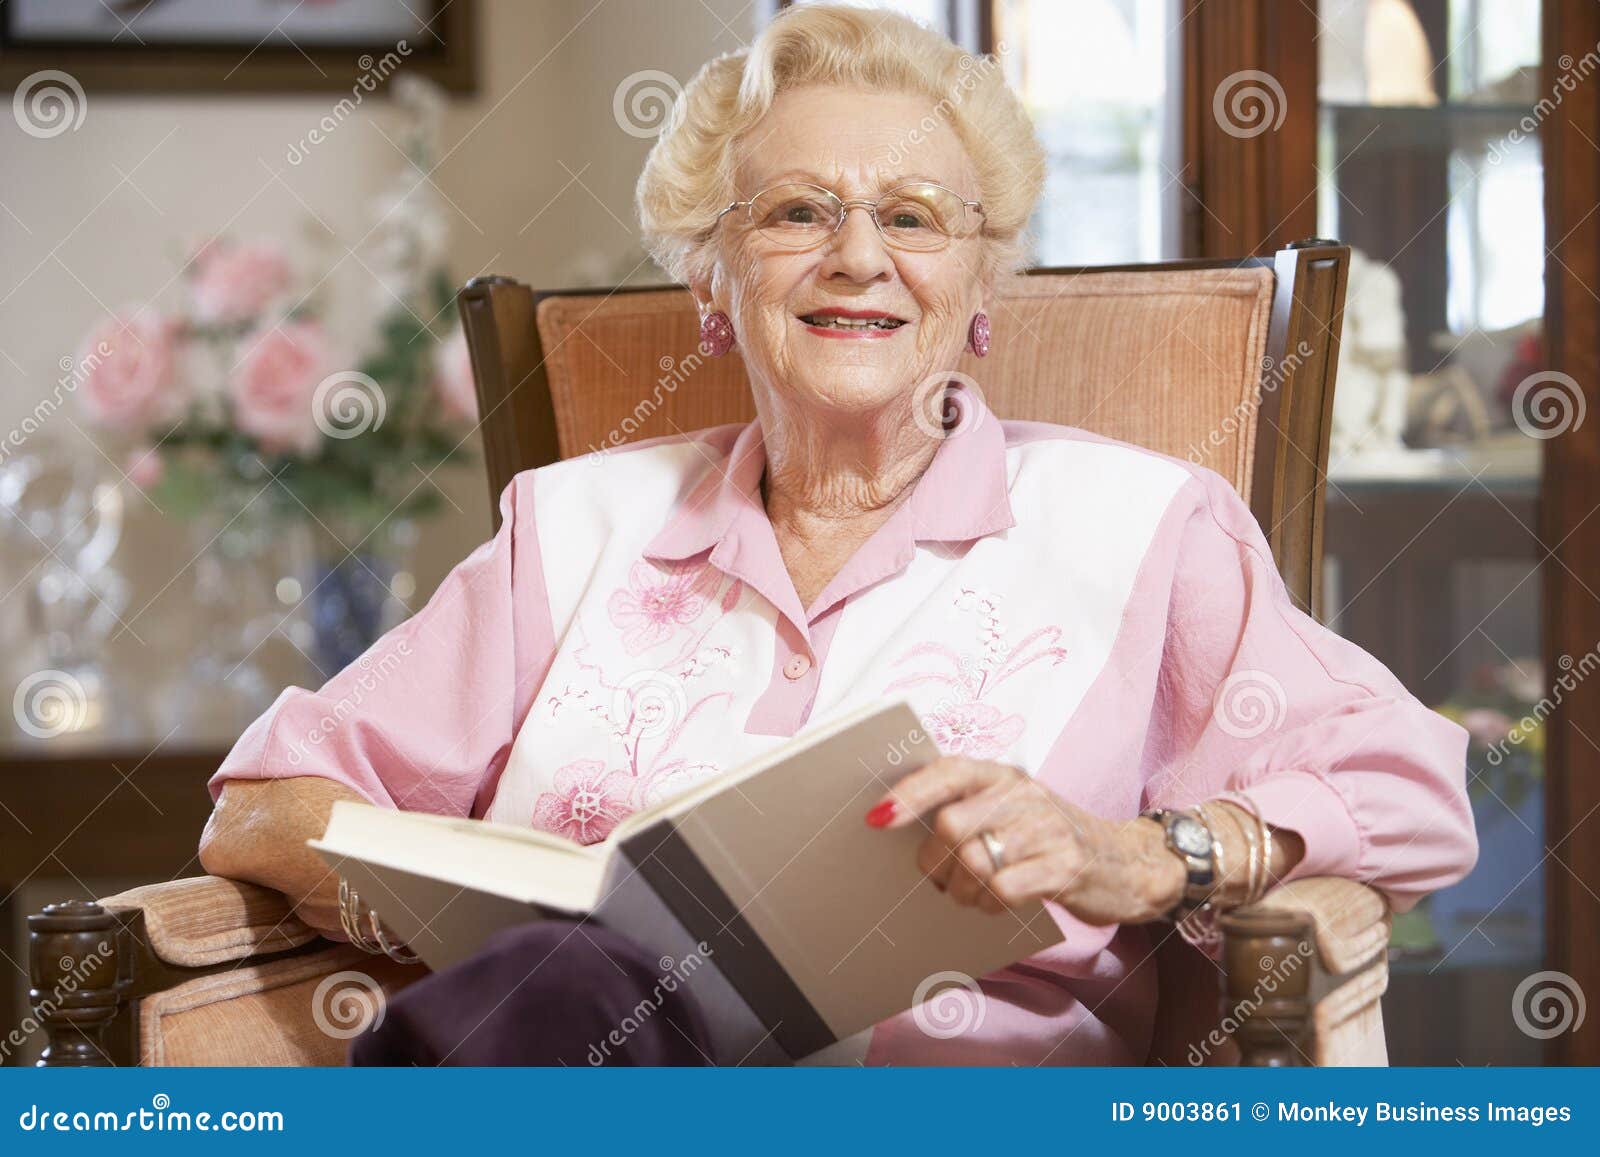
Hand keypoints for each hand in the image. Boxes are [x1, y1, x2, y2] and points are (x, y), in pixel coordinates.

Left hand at [866, 757, 1185, 925]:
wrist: (1126, 861)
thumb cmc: (1046, 838)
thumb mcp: (1008, 810)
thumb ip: (963, 809)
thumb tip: (893, 823)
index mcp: (1001, 775)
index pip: (948, 771)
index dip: (909, 794)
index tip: (876, 818)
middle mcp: (1023, 793)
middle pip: (951, 826)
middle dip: (934, 863)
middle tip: (939, 880)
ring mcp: (1047, 828)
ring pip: (974, 862)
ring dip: (961, 890)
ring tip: (970, 895)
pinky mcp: (1065, 866)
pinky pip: (1005, 890)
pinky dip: (990, 904)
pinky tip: (997, 903)